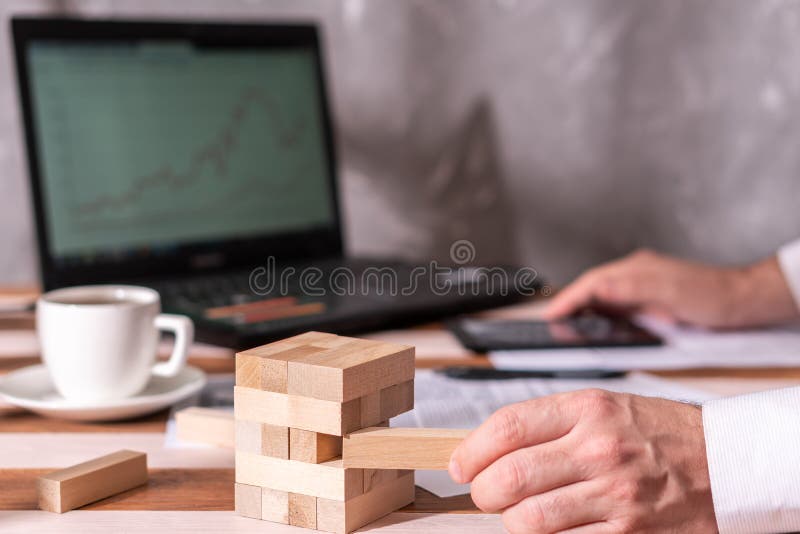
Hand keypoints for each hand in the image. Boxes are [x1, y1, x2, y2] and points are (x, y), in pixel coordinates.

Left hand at [449, 390, 716, 532]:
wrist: (724, 463)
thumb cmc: (658, 433)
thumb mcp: (605, 406)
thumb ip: (550, 423)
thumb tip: (490, 446)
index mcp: (588, 409)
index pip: (507, 427)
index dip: (472, 450)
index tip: (460, 464)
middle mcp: (599, 449)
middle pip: (510, 475)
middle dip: (483, 491)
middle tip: (483, 493)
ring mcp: (615, 495)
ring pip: (529, 518)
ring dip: (509, 520)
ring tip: (513, 513)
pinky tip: (543, 530)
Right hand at [543, 249, 797, 328]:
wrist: (743, 302)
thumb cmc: (712, 296)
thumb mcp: (670, 292)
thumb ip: (632, 288)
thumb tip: (599, 289)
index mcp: (634, 270)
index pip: (591, 284)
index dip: (568, 299)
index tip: (551, 314)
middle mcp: (635, 276)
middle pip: (592, 289)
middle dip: (569, 303)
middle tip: (551, 321)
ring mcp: (642, 288)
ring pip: (602, 298)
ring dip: (583, 310)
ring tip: (565, 325)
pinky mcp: (649, 302)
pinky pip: (616, 308)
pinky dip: (601, 316)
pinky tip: (597, 327)